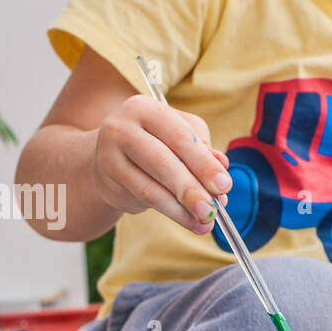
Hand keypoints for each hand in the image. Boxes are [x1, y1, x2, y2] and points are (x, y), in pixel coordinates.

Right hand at [92, 94, 230, 234]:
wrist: (110, 157)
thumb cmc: (156, 143)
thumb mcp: (181, 136)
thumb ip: (202, 149)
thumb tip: (222, 166)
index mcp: (145, 108)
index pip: (180, 136)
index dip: (204, 163)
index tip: (224, 185)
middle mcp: (122, 128)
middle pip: (163, 162)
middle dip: (192, 190)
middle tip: (212, 210)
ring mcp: (109, 155)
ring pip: (151, 188)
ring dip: (182, 210)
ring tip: (205, 223)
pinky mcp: (107, 182)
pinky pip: (143, 201)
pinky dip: (171, 213)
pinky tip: (188, 221)